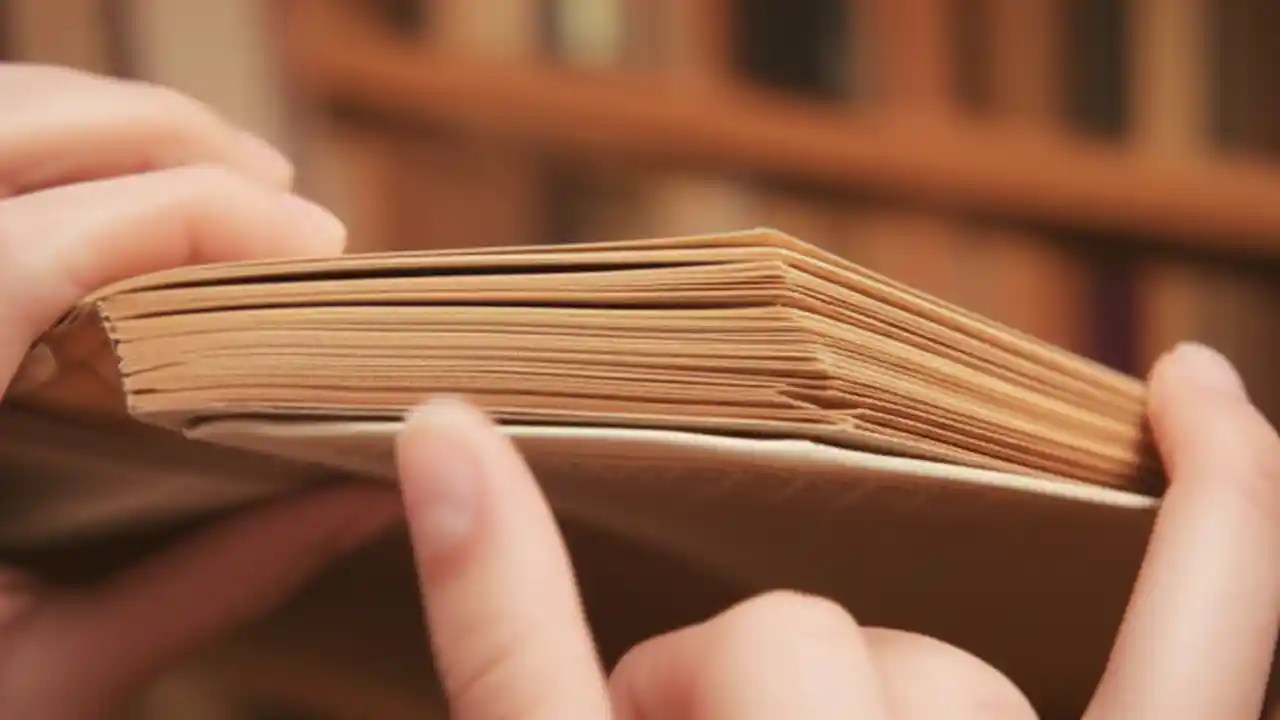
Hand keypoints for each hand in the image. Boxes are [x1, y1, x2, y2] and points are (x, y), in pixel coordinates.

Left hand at [0, 64, 399, 716]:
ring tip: (218, 181)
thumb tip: (366, 500)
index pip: (47, 248)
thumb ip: (208, 583)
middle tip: (281, 192)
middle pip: (7, 139)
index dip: (202, 213)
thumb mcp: (47, 677)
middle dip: (162, 136)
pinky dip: (50, 158)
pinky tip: (120, 209)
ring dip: (106, 133)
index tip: (318, 242)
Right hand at [395, 342, 1279, 718]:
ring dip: (868, 695)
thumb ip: (519, 666)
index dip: (489, 577)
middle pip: (770, 660)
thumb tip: (451, 455)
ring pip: (932, 668)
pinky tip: (1193, 389)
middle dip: (722, 698)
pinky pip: (1209, 641)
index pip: (544, 702)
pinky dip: (1227, 504)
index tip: (451, 436)